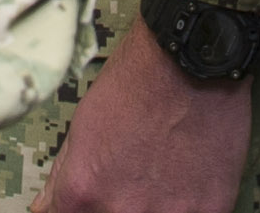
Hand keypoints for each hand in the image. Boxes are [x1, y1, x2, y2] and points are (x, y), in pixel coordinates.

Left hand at [33, 18, 252, 212]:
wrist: (192, 60)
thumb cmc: (137, 82)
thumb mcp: (83, 125)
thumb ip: (64, 176)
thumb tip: (49, 207)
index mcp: (83, 192)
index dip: (79, 207)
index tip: (93, 195)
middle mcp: (122, 211)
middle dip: (118, 203)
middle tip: (135, 172)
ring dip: (156, 205)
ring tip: (163, 172)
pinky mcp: (210, 210)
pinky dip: (190, 203)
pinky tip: (189, 175)